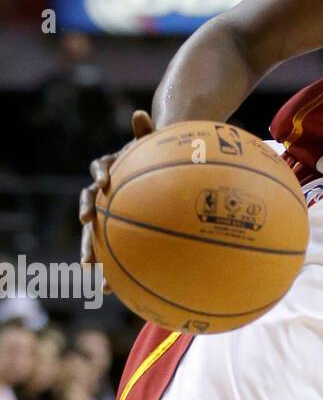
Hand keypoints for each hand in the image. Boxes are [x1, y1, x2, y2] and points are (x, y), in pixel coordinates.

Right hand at [79, 110, 153, 289]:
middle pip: (91, 210)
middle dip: (87, 232)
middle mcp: (106, 191)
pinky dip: (115, 266)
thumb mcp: (153, 142)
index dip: (99, 175)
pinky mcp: (119, 226)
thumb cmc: (157, 153)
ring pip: (96, 234)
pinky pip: (115, 246)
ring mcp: (111, 209)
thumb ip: (146, 131)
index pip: (99, 169)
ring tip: (93, 272)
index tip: (103, 183)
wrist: (159, 163)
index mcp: (113, 168)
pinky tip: (116, 286)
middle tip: (87, 244)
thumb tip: (139, 113)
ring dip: (93, 252)